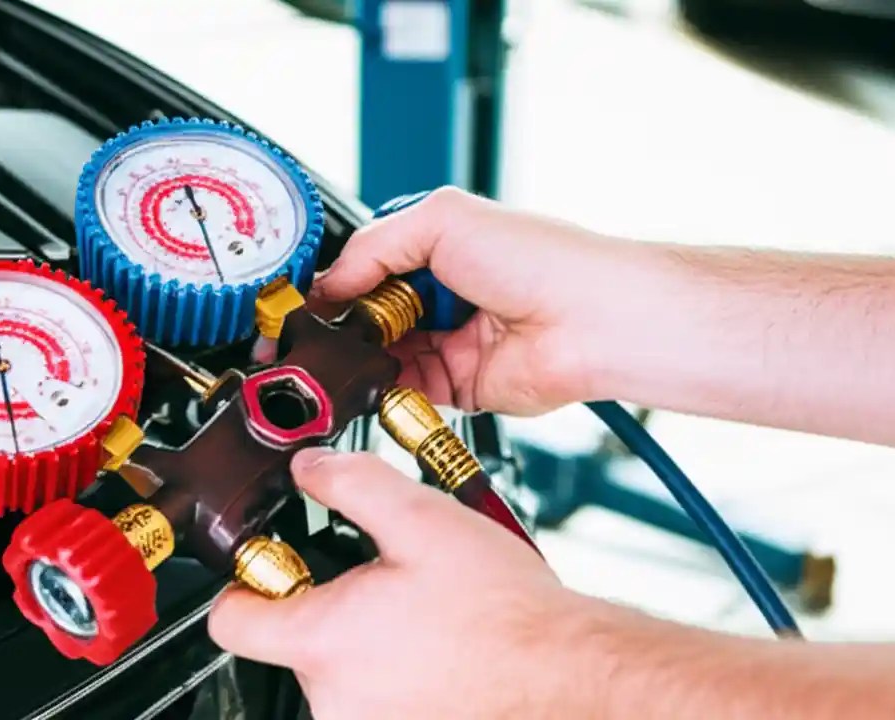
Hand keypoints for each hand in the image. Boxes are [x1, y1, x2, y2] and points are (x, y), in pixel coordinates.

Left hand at [208, 449, 609, 718]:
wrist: (572, 678)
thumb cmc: (508, 615)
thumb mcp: (423, 518)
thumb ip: (352, 482)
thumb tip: (311, 465)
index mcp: (322, 641)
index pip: (229, 618)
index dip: (246, 581)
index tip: (272, 563)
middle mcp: (333, 699)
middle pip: (295, 640)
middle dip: (332, 603)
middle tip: (385, 578)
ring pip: (342, 669)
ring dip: (371, 639)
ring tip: (424, 613)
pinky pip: (378, 696)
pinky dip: (399, 670)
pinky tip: (440, 646)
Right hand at [314, 186, 654, 415]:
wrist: (591, 320)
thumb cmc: (541, 259)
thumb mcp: (441, 220)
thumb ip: (373, 246)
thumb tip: (327, 283)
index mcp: (440, 245)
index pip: (368, 264)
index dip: (336, 281)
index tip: (304, 298)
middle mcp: (445, 294)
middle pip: (370, 313)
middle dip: (343, 322)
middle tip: (312, 331)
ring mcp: (452, 341)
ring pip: (383, 355)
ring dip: (360, 357)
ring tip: (340, 354)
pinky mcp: (461, 385)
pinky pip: (407, 389)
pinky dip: (385, 387)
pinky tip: (371, 377)